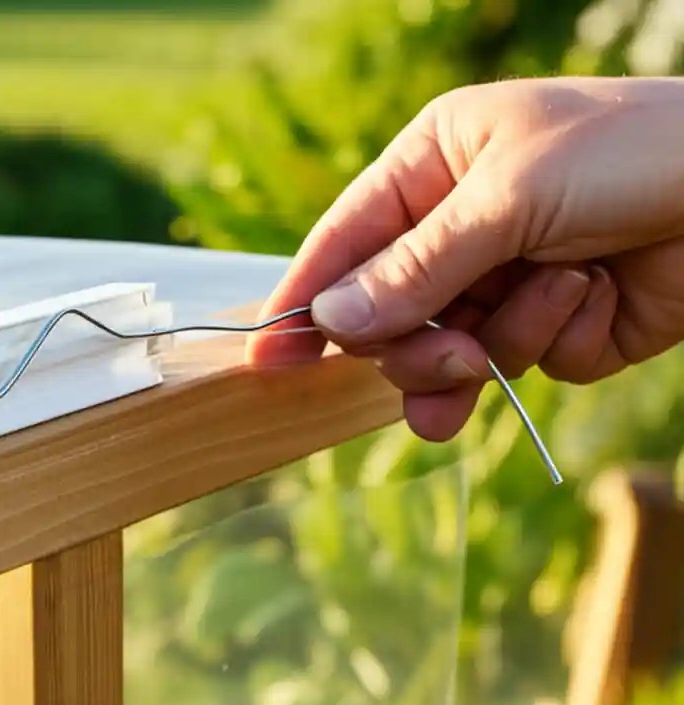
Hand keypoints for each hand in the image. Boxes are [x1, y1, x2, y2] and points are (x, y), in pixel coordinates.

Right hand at [248, 76, 683, 440]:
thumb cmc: (630, 152)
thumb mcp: (505, 199)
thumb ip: (411, 268)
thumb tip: (327, 321)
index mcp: (436, 165)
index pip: (346, 241)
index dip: (304, 300)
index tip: (267, 360)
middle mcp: (463, 223)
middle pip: (389, 312)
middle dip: (414, 342)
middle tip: (452, 358)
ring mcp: (510, 276)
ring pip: (449, 348)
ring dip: (481, 350)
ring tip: (504, 347)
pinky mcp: (562, 323)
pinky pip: (522, 360)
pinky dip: (553, 337)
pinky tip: (592, 295)